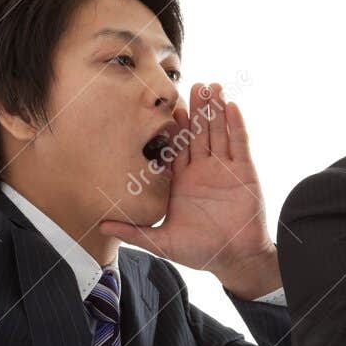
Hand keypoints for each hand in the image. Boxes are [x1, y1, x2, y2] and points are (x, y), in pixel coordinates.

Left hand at [100, 83, 280, 298]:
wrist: (235, 260)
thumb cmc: (200, 252)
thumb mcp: (162, 242)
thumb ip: (133, 232)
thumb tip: (101, 226)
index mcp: (183, 181)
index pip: (177, 146)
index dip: (174, 127)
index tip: (169, 109)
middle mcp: (203, 170)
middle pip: (199, 133)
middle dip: (197, 110)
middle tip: (193, 85)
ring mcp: (225, 169)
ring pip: (218, 132)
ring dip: (216, 110)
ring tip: (212, 87)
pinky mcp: (245, 172)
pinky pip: (240, 144)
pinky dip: (236, 125)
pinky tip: (231, 106)